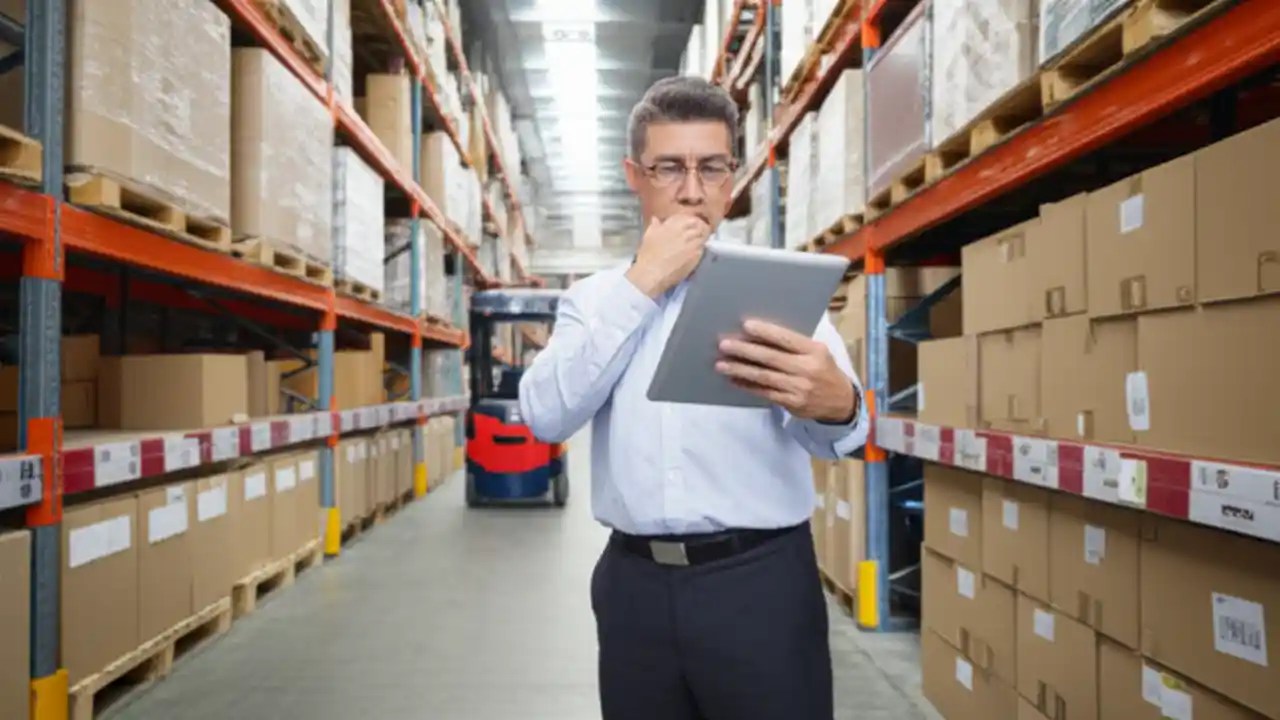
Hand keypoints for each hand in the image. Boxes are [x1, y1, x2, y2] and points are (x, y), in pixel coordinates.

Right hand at [625, 215, 712, 297]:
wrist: (651, 273)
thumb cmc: (647, 254)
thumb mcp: (648, 236)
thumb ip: (654, 226)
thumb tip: (656, 219)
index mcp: (673, 225)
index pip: (691, 219)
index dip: (694, 221)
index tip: (694, 225)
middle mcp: (685, 233)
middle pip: (700, 228)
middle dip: (702, 229)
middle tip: (700, 233)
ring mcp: (692, 245)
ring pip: (703, 238)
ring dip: (702, 240)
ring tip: (700, 243)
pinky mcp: (695, 257)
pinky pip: (702, 251)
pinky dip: (700, 250)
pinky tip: (696, 253)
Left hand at [715, 319, 858, 422]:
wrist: (839, 401)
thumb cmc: (823, 370)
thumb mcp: (818, 353)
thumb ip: (795, 345)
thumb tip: (759, 335)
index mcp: (815, 351)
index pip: (787, 339)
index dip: (766, 332)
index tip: (746, 325)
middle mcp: (807, 369)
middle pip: (771, 358)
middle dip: (745, 350)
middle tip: (724, 344)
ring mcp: (799, 388)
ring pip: (764, 377)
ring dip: (740, 369)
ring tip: (722, 364)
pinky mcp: (792, 403)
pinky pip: (765, 392)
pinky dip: (747, 386)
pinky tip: (734, 380)